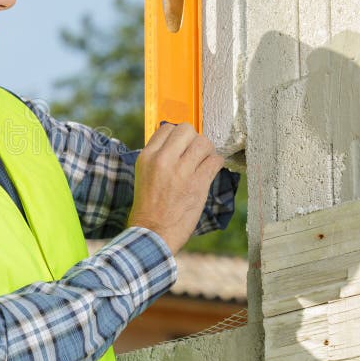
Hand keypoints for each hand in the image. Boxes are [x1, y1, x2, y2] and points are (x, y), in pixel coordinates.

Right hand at [128, 123, 224, 254]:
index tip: (181, 147)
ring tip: (202, 162)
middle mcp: (163, 160)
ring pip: (204, 142)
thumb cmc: (148, 206)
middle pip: (187, 129)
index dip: (178, 136)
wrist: (152, 232)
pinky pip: (215, 160)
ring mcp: (182, 171)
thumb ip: (159, 156)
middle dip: (193, 139)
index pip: (167, 128)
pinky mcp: (198, 184)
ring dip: (207, 151)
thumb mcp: (144, 174)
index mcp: (147, 157)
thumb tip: (178, 143)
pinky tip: (209, 171)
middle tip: (193, 153)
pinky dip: (216, 163)